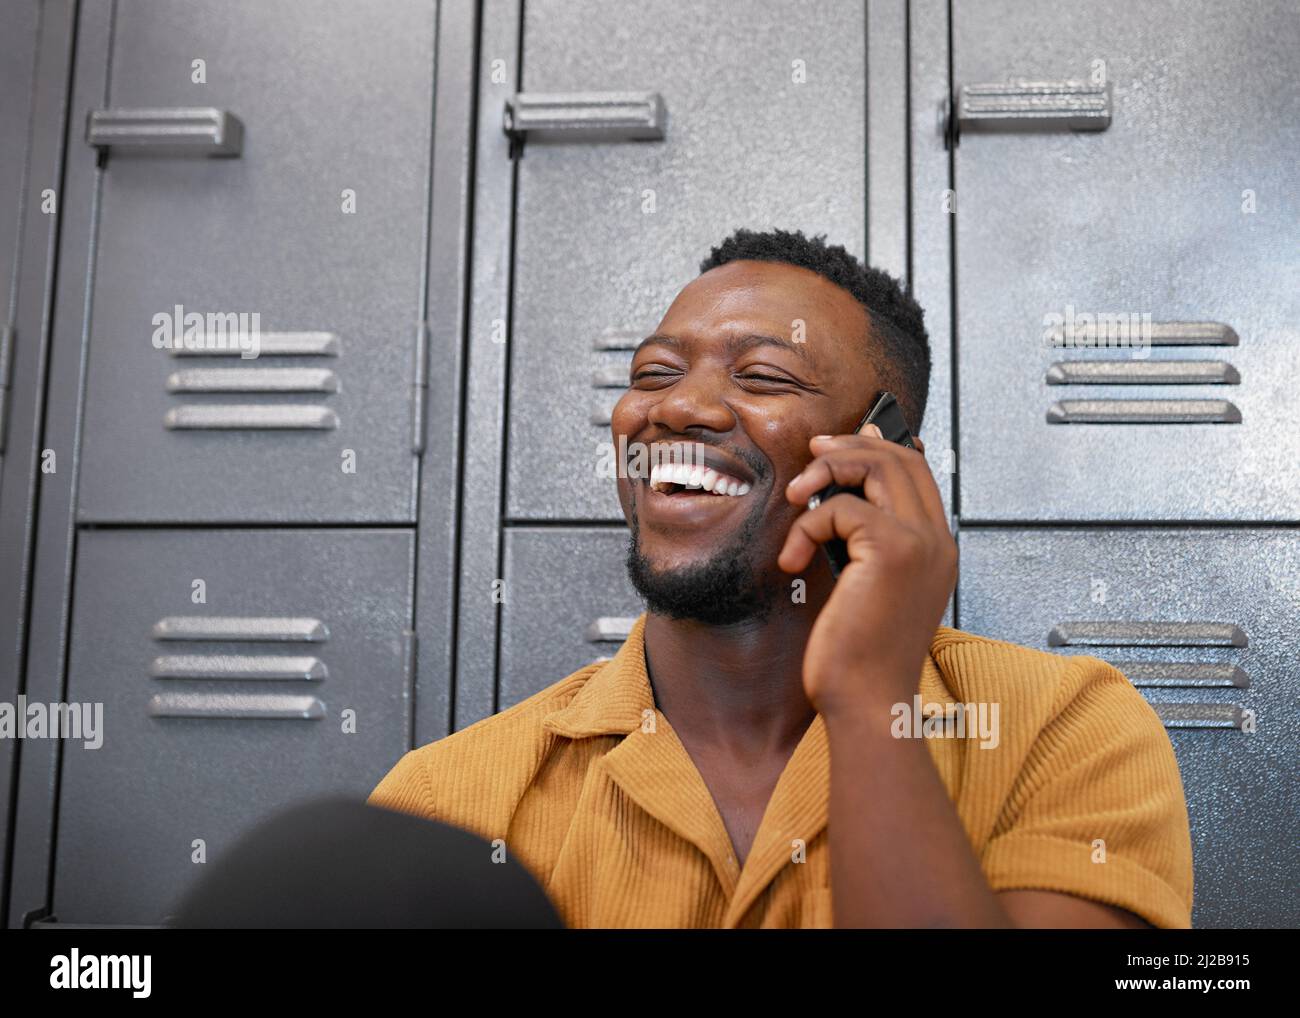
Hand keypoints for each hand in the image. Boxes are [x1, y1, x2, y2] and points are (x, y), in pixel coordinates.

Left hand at [778, 427, 956, 715]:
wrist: (867, 701)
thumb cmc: (860, 656)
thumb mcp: (866, 588)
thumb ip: (864, 543)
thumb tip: (842, 497)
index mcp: (936, 549)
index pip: (918, 472)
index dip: (878, 447)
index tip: (838, 443)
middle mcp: (937, 541)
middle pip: (900, 459)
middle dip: (849, 447)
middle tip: (810, 454)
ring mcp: (920, 543)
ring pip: (876, 468)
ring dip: (826, 472)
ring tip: (796, 499)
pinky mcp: (892, 550)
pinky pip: (841, 508)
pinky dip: (806, 527)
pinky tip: (794, 560)